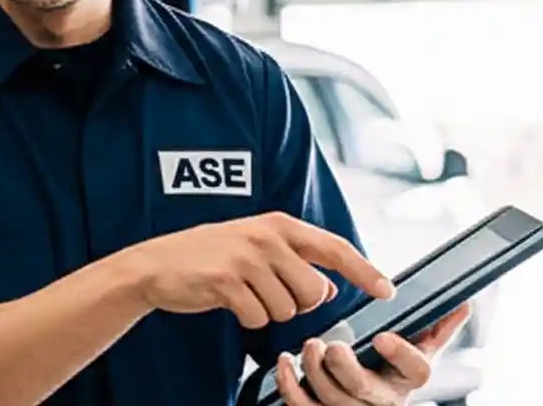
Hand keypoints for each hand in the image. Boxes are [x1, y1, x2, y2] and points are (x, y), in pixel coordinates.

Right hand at [123, 212, 394, 328]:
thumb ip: (294, 262)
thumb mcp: (255, 247)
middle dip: (297, 303)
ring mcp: (246, 258)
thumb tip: (328, 287)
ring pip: (287, 309)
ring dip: (268, 311)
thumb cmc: (208, 255)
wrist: (156, 264)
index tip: (386, 289)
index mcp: (278, 225)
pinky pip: (259, 318)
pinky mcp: (227, 282)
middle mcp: (266, 237)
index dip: (364, 270)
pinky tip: (228, 301)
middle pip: (314, 291)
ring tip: (242, 292)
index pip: (334, 247)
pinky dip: (247, 318)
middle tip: (267, 291)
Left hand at [276, 302, 472, 404]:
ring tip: (309, 346)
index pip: (418, 371)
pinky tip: (285, 362)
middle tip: (330, 344)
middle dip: (345, 367)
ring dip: (315, 372)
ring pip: (333, 400)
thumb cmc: (388, 365)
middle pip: (366, 390)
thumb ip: (436, 327)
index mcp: (407, 378)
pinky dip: (290, 386)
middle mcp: (383, 400)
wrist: (366, 398)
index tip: (381, 335)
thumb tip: (463, 303)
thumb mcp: (416, 348)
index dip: (401, 353)